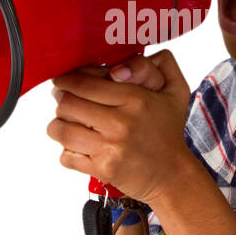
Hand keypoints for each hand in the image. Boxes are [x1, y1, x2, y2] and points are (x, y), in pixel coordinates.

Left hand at [46, 49, 193, 205]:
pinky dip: (67, 151)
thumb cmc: (168, 132)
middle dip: (61, 99)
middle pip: (68, 103)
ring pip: (62, 129)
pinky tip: (78, 146)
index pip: (85, 83)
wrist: (172, 175)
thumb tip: (127, 60)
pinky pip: (67, 156)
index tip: (64, 80)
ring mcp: (110, 147)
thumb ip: (162, 64)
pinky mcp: (102, 169)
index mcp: (136, 99)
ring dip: (59, 125)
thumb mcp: (176, 91)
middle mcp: (121, 123)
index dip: (67, 79)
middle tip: (63, 99)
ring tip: (66, 122)